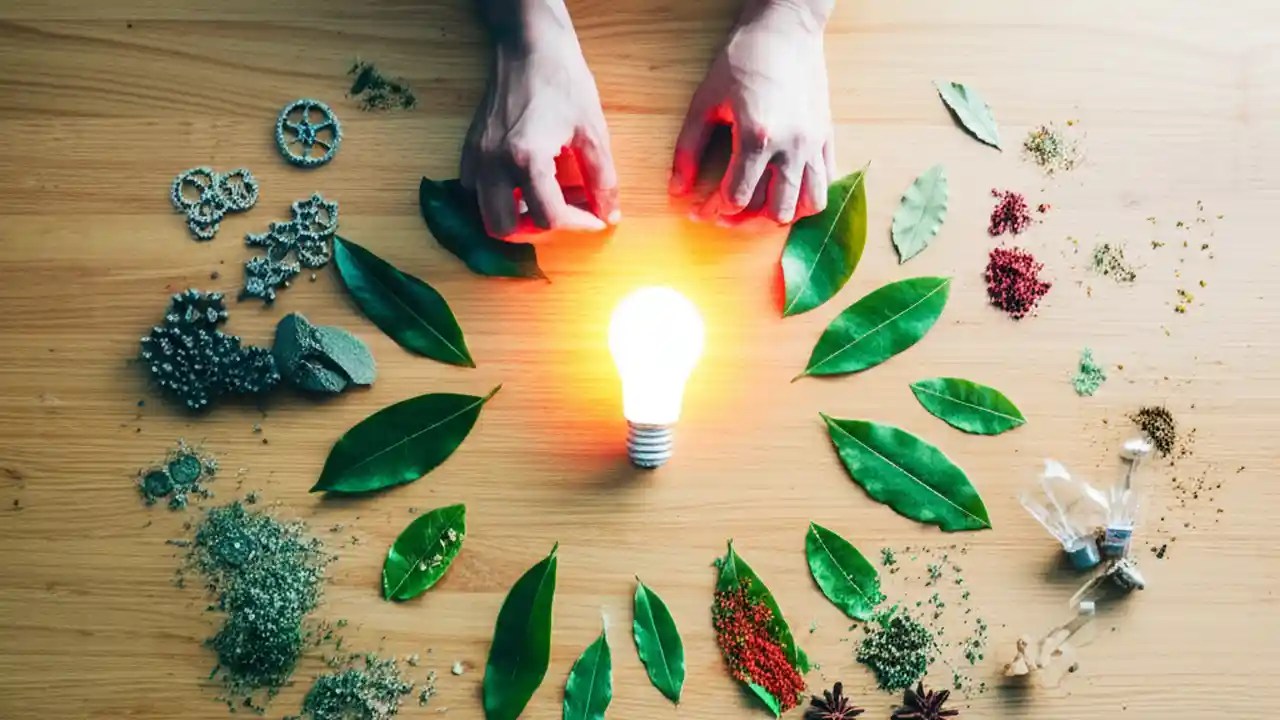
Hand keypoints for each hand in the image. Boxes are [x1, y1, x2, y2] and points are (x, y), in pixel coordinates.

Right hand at [463, 0, 618, 237]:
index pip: (549, 217)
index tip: (595, 218)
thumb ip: (602, 179)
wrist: (529, 46)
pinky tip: (521, 184)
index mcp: (527, 159)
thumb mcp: (592, 131)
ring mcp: (477, 156)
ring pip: (484, 213)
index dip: (578, 224)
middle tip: (563, 213)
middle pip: (505, 228)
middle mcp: (494, 163)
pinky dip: (496, 199)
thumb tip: (609, 215)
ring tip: (542, 201)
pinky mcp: (469, 148)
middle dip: (537, 229)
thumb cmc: (563, 82)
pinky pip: (474, 190)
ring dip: (514, 217)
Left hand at [670, 0, 835, 224]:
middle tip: (725, 216)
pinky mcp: (827, 137)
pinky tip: (785, 192)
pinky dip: (807, 198)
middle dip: (745, 222)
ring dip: (780, 215)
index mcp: (757, 137)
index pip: (737, 196)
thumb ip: (688, 149)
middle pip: (774, 210)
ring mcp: (814, 143)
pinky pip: (826, 183)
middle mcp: (791, 146)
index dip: (712, 210)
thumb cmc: (742, 59)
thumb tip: (676, 190)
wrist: (785, 29)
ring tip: (758, 209)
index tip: (698, 210)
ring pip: (807, 204)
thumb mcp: (705, 101)